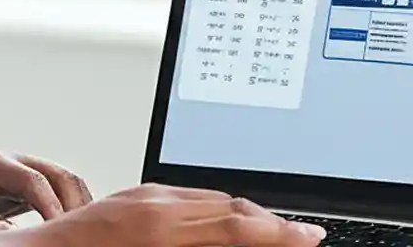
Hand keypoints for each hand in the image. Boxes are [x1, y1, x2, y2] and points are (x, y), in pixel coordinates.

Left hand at [0, 150, 92, 228]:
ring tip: (82, 237)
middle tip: (80, 239)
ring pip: (69, 183)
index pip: (34, 181)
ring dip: (80, 208)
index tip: (60, 235)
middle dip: (76, 207)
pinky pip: (62, 194)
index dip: (53, 208)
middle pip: (61, 177)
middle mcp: (14, 161)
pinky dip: (74, 210)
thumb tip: (23, 237)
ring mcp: (25, 169)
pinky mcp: (31, 184)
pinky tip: (73, 233)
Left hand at [18, 184, 325, 246]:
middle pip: (228, 206)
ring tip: (265, 229)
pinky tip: (215, 222)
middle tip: (298, 235)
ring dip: (239, 212)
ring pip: (206, 197)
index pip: (239, 226)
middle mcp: (150, 204)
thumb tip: (235, 241)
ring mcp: (136, 195)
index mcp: (159, 229)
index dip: (281, 232)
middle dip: (267, 221)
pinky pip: (178, 196)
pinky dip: (207, 207)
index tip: (311, 236)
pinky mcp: (125, 195)